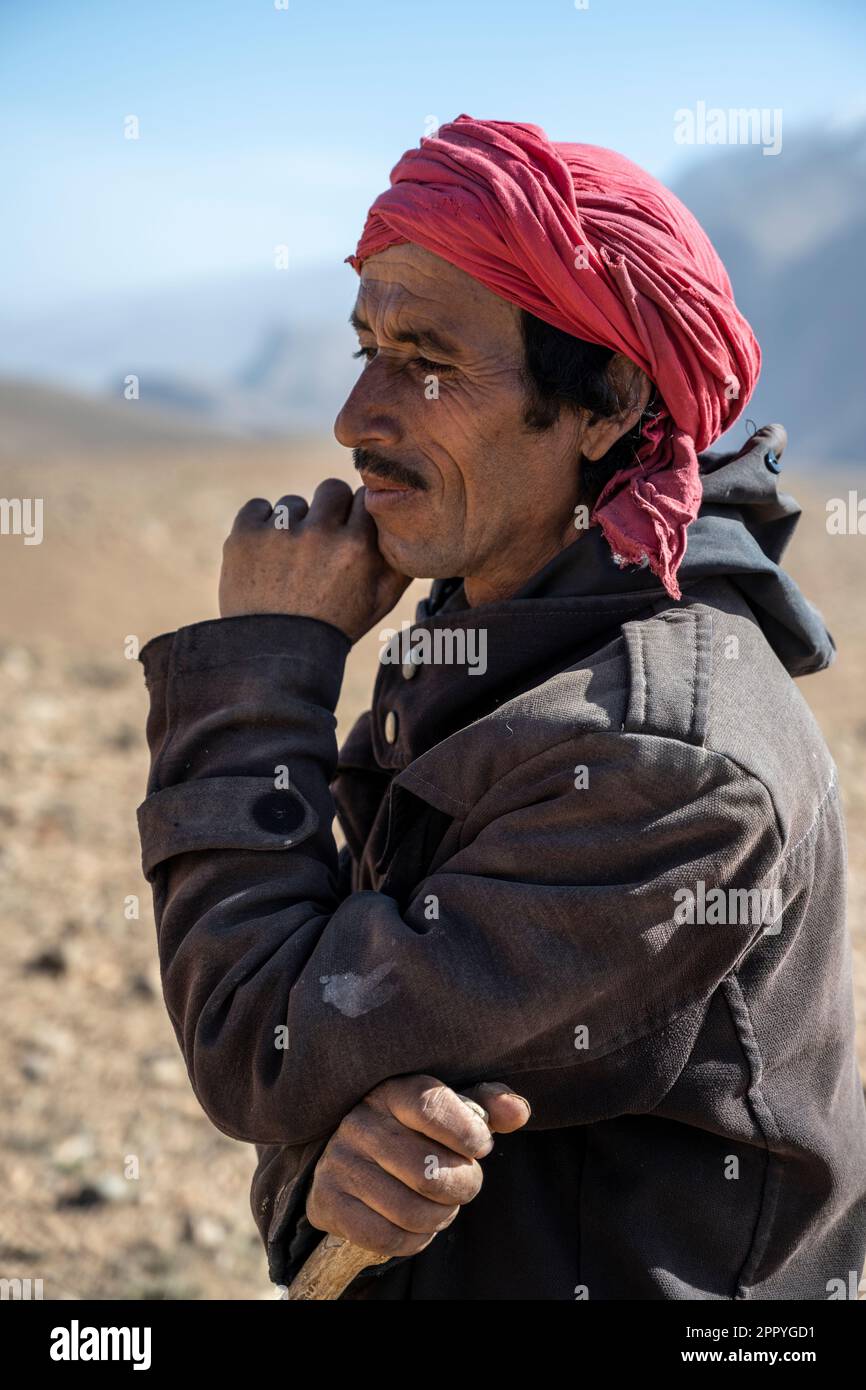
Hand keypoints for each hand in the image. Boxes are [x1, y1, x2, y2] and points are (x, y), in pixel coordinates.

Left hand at [219, 479, 411, 641]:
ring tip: (290, 561)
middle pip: (332, 489)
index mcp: (356, 547)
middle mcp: (319, 534)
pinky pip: (258, 508)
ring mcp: (279, 532)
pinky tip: (266, 556)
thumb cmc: (333, 628)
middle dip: (330, 510)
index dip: (358, 515)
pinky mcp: (244, 535)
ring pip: (294, 502)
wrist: (275, 656)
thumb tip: (410, 526)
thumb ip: (400, 561)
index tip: (351, 532)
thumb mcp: (379, 602)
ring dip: (294, 525)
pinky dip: (261, 526)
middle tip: (322, 541)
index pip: (366, 498)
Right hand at [305, 1075, 531, 1258]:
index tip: (481, 1145)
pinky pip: (385, 1238)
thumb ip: (486, 1109)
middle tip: (465, 1183)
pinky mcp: (326, 1201)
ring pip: (410, 1210)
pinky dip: (414, 1241)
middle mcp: (359, 1122)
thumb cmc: (416, 1130)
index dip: (467, 1133)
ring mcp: (338, 1162)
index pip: (431, 1106)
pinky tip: (418, 1225)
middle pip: (428, 1171)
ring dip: (441, 1217)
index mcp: (391, 1090)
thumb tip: (517, 1112)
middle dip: (463, 1185)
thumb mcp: (449, 1110)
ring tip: (443, 1205)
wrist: (354, 1157)